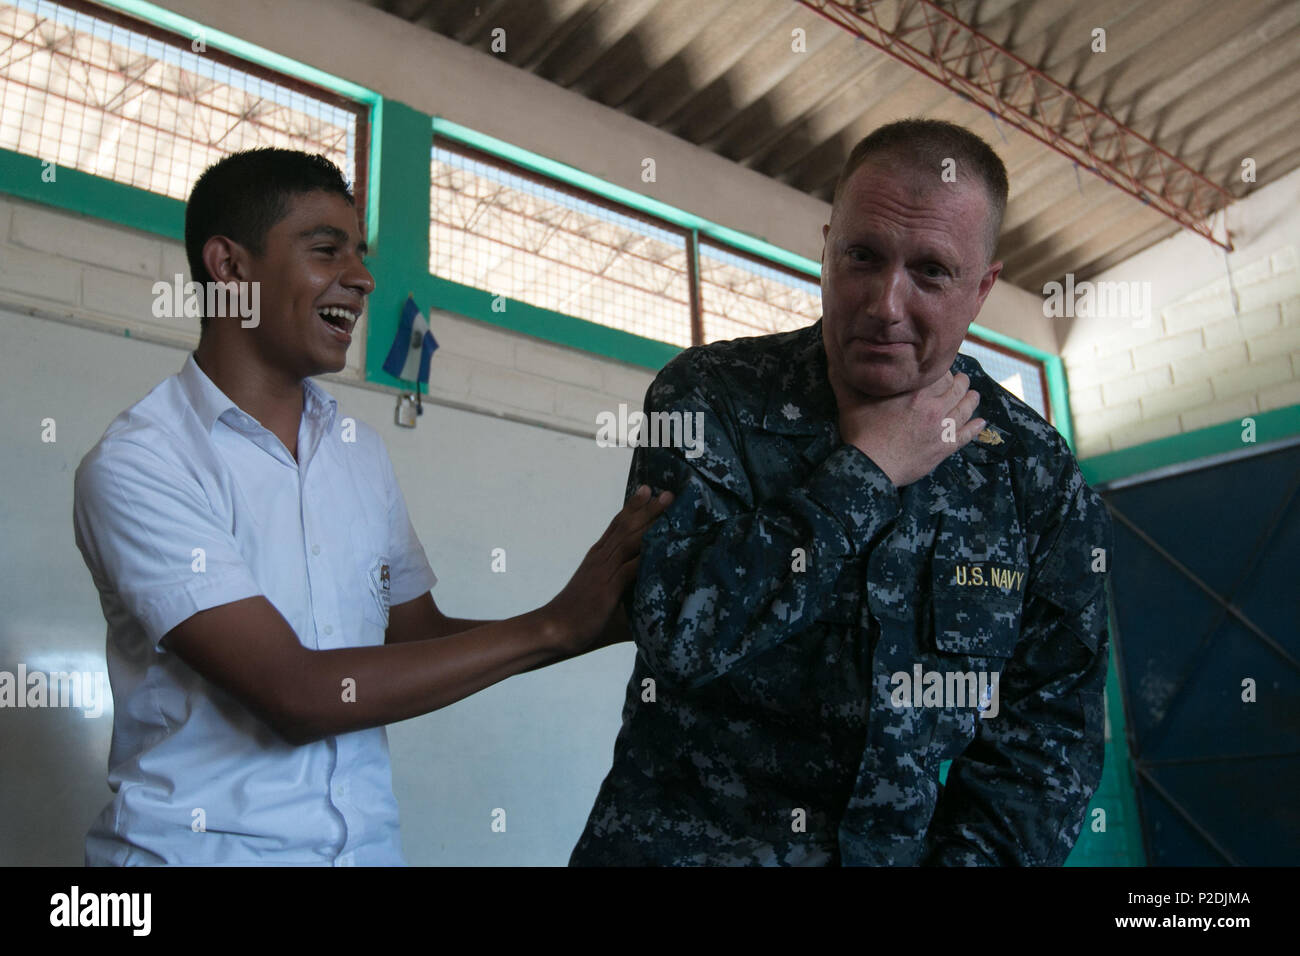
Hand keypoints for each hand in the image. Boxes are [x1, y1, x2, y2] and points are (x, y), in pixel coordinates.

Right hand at [542, 484, 673, 654]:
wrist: (555, 629)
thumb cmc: (579, 616)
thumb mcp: (601, 593)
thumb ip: (622, 587)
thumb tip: (647, 590)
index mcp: (597, 556)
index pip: (616, 525)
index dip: (632, 507)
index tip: (647, 490)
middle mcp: (600, 558)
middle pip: (626, 526)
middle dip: (647, 509)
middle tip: (668, 493)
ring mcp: (604, 571)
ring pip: (630, 540)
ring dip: (650, 522)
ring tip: (667, 507)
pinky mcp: (608, 588)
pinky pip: (630, 567)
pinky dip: (646, 555)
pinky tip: (662, 545)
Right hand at [837, 371, 984, 487]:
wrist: (871, 467)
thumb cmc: (860, 434)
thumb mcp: (849, 402)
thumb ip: (844, 379)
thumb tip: (834, 360)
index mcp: (914, 392)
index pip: (939, 372)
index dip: (943, 368)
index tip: (942, 367)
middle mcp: (932, 407)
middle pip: (956, 387)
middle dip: (960, 382)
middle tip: (961, 380)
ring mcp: (941, 428)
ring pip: (965, 408)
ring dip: (971, 399)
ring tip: (974, 395)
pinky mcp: (944, 448)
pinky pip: (967, 435)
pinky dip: (976, 427)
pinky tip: (981, 422)